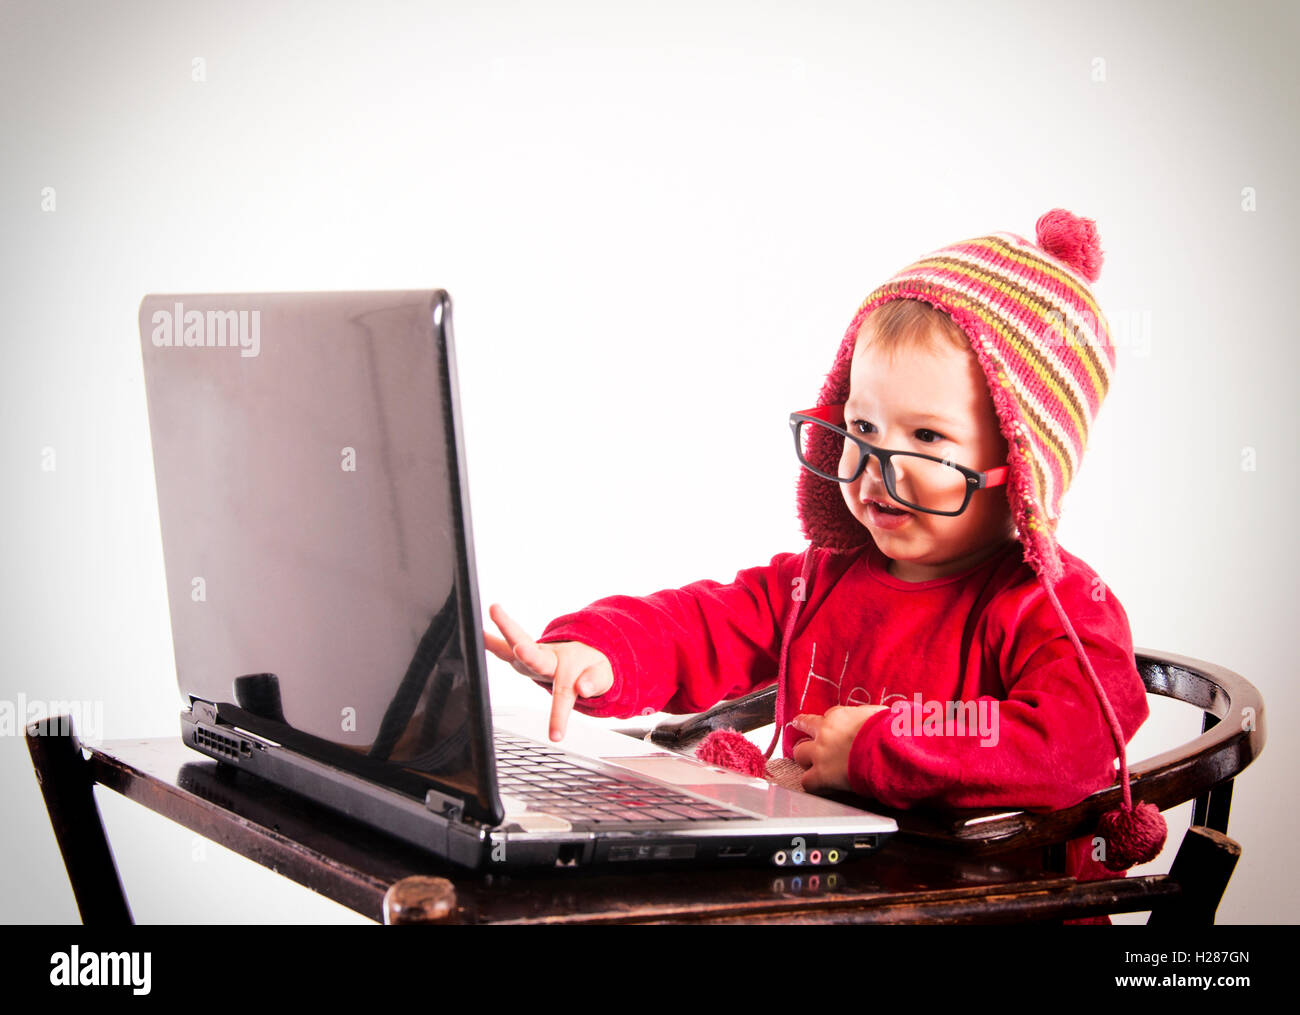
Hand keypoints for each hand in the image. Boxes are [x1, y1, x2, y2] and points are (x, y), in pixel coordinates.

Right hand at [483, 603, 613, 741]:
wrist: (585, 654)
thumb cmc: (591, 667)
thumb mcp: (603, 676)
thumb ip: (595, 681)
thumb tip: (584, 688)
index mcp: (568, 668)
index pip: (563, 693)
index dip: (558, 715)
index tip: (555, 736)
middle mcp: (549, 657)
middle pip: (537, 655)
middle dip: (528, 653)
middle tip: (519, 648)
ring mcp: (534, 653)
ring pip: (518, 641)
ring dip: (507, 627)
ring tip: (495, 610)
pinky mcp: (522, 652)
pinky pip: (504, 646)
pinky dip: (490, 639)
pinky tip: (476, 633)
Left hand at [790, 705, 889, 793]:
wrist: (886, 751)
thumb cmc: (887, 732)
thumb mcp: (879, 714)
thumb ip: (870, 716)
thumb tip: (879, 717)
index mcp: (839, 716)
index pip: (827, 716)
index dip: (829, 724)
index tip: (829, 728)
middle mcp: (825, 731)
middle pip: (804, 727)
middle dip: (808, 735)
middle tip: (809, 741)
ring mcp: (820, 753)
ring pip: (800, 754)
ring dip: (806, 759)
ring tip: (812, 766)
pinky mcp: (821, 774)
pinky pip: (807, 782)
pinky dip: (812, 784)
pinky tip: (819, 786)